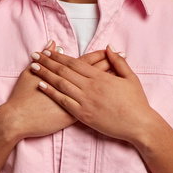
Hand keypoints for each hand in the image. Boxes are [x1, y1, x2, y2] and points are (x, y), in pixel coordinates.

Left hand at [31, 45, 157, 142]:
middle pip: (64, 71)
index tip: (48, 50)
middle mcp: (91, 87)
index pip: (76, 63)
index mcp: (101, 77)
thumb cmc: (136, 102)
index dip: (60, 56)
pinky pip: (63, 101)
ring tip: (33, 67)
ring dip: (45, 74)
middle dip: (47, 62)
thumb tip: (109, 47)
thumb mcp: (131, 78)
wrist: (139, 124)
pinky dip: (51, 92)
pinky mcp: (83, 114)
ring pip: (61, 84)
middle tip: (34, 55)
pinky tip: (41, 86)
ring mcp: (86, 101)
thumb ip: (119, 62)